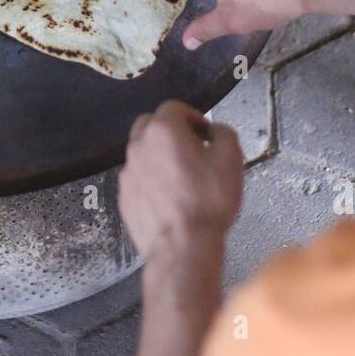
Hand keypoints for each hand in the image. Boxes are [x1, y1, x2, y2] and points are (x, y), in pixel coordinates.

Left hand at [118, 101, 242, 260]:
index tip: (206, 134)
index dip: (193, 117)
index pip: (174, 107)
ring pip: (141, 152)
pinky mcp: (123, 196)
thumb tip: (212, 130)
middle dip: (170, 130)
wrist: (182, 247)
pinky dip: (151, 179)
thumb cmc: (209, 200)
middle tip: (191, 149)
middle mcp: (138, 146)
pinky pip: (138, 178)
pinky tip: (169, 198)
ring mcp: (126, 172)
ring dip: (159, 155)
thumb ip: (223, 132)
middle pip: (150, 124)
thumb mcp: (231, 158)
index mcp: (162, 131)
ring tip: (181, 176)